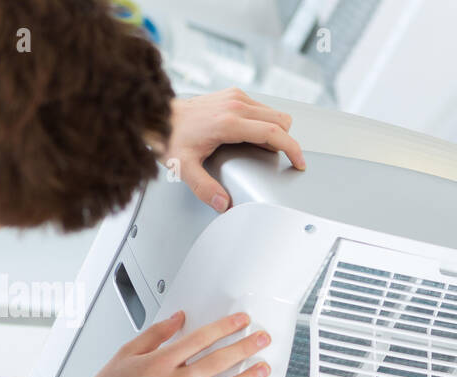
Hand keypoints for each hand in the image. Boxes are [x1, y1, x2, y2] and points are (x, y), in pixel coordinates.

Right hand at [30, 310, 269, 376]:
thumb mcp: (126, 353)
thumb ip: (155, 335)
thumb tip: (178, 319)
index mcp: (158, 363)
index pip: (198, 339)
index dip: (224, 328)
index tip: (241, 321)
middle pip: (215, 363)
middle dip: (243, 348)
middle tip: (262, 339)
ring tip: (263, 368)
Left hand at [165, 88, 306, 211]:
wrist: (156, 114)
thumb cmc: (169, 137)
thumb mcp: (183, 167)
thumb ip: (204, 187)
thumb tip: (222, 202)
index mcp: (228, 122)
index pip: (274, 132)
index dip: (292, 148)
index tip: (299, 162)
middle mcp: (234, 105)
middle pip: (280, 120)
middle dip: (287, 141)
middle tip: (285, 159)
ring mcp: (234, 97)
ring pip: (273, 112)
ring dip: (277, 131)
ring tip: (267, 149)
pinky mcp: (232, 94)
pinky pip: (262, 107)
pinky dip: (265, 122)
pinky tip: (255, 135)